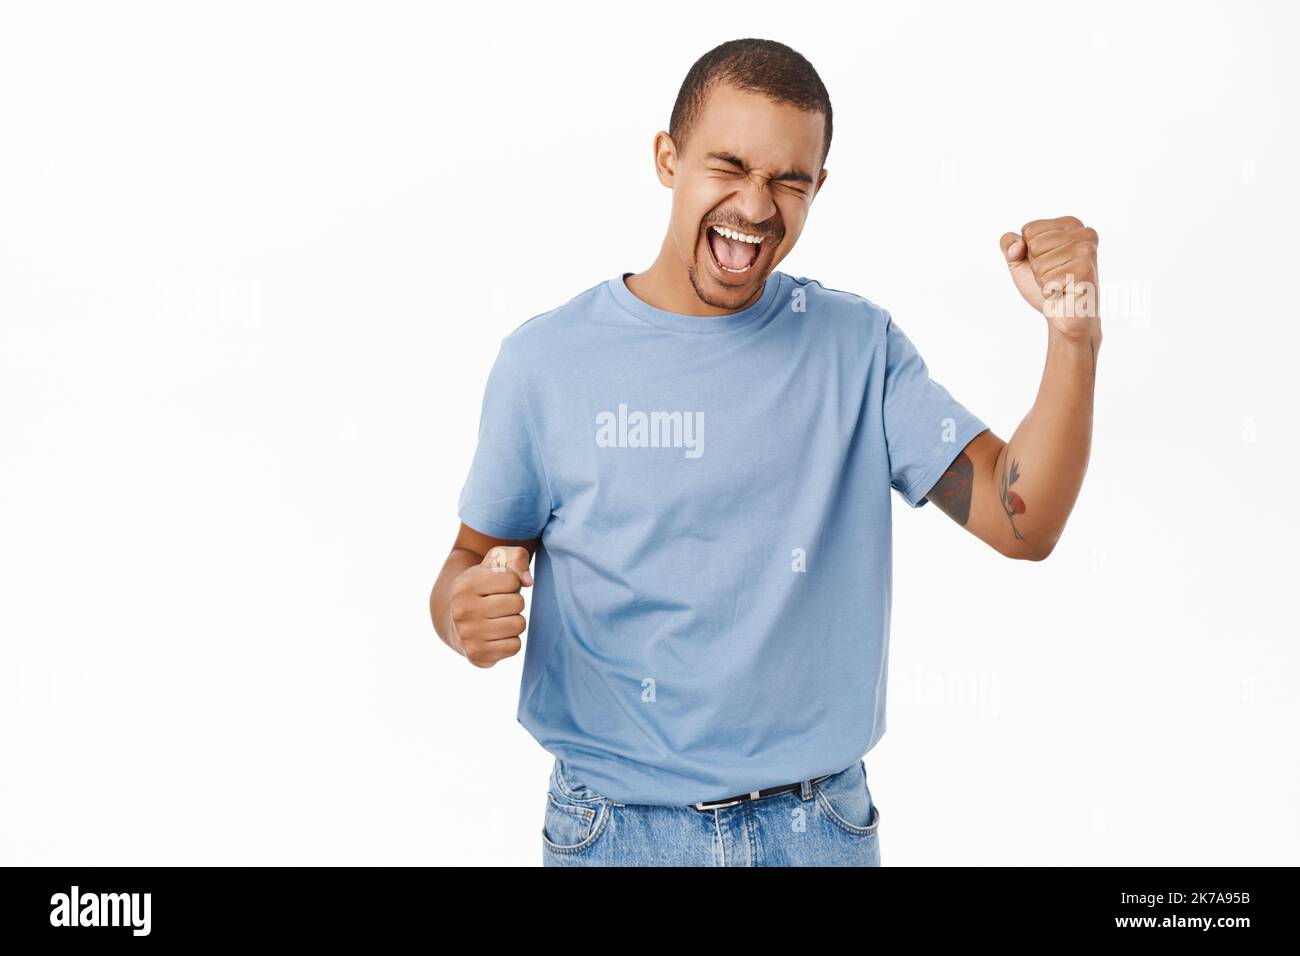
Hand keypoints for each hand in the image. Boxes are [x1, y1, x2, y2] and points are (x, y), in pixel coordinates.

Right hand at [449, 545, 533, 667]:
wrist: (456, 621)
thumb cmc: (483, 586)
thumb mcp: (495, 562)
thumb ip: (516, 558)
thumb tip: (527, 581)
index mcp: (465, 584)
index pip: (513, 580)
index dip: (512, 582)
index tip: (498, 587)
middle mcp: (462, 610)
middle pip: (518, 603)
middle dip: (515, 603)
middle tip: (500, 605)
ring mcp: (467, 634)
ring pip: (519, 625)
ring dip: (515, 621)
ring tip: (500, 619)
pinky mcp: (476, 654)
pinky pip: (514, 646)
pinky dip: (511, 640)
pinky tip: (498, 635)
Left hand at [1000, 216, 1099, 339]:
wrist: (1065, 314)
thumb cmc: (1046, 284)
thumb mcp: (1019, 260)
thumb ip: (1008, 243)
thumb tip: (1017, 246)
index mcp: (1070, 224)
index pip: (1029, 230)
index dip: (1030, 253)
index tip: (1049, 263)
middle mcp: (1084, 233)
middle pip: (1034, 245)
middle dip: (1037, 267)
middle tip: (1055, 276)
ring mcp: (1087, 251)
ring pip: (1039, 264)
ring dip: (1044, 280)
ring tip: (1061, 284)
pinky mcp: (1086, 271)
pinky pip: (1048, 280)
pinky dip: (1050, 292)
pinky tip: (1065, 292)